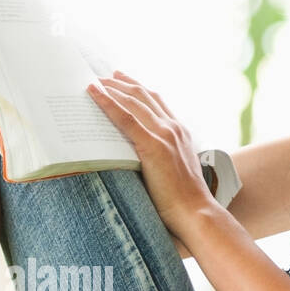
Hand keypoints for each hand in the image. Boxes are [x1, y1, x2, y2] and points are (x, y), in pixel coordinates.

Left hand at [87, 70, 217, 242]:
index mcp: (180, 132)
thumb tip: (138, 160)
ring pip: (133, 102)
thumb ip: (160, 158)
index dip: (138, 89)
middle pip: (144, 96)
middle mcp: (173, 128)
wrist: (195, 213)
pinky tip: (93, 94)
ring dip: (112, 89)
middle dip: (122, 83)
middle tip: (103, 77)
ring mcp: (164, 134)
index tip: (122, 80)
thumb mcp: (174, 171)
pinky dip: (107, 103)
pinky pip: (125, 118)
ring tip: (94, 82)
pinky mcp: (153, 146)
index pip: (156, 102)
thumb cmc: (183, 202)